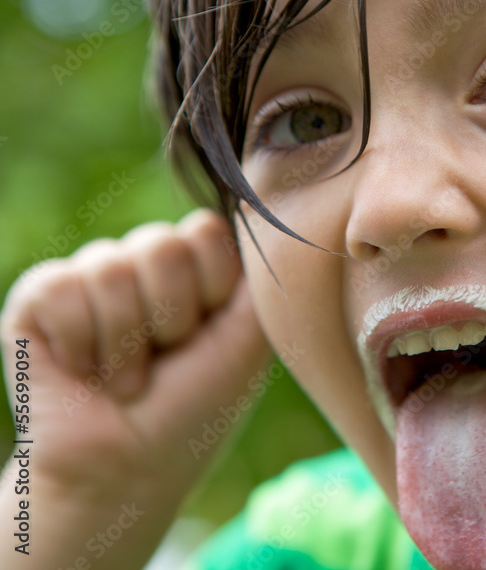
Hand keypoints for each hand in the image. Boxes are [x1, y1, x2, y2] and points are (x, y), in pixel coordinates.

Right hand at [1, 209, 270, 566]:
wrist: (127, 467)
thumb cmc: (195, 407)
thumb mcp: (247, 340)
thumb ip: (259, 275)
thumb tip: (257, 206)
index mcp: (195, 271)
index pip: (205, 231)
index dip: (210, 289)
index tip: (208, 333)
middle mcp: (143, 267)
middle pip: (161, 244)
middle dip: (169, 317)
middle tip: (165, 359)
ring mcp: (91, 278)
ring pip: (110, 265)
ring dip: (126, 342)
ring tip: (127, 376)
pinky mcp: (39, 298)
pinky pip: (60, 286)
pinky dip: (80, 341)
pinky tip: (83, 369)